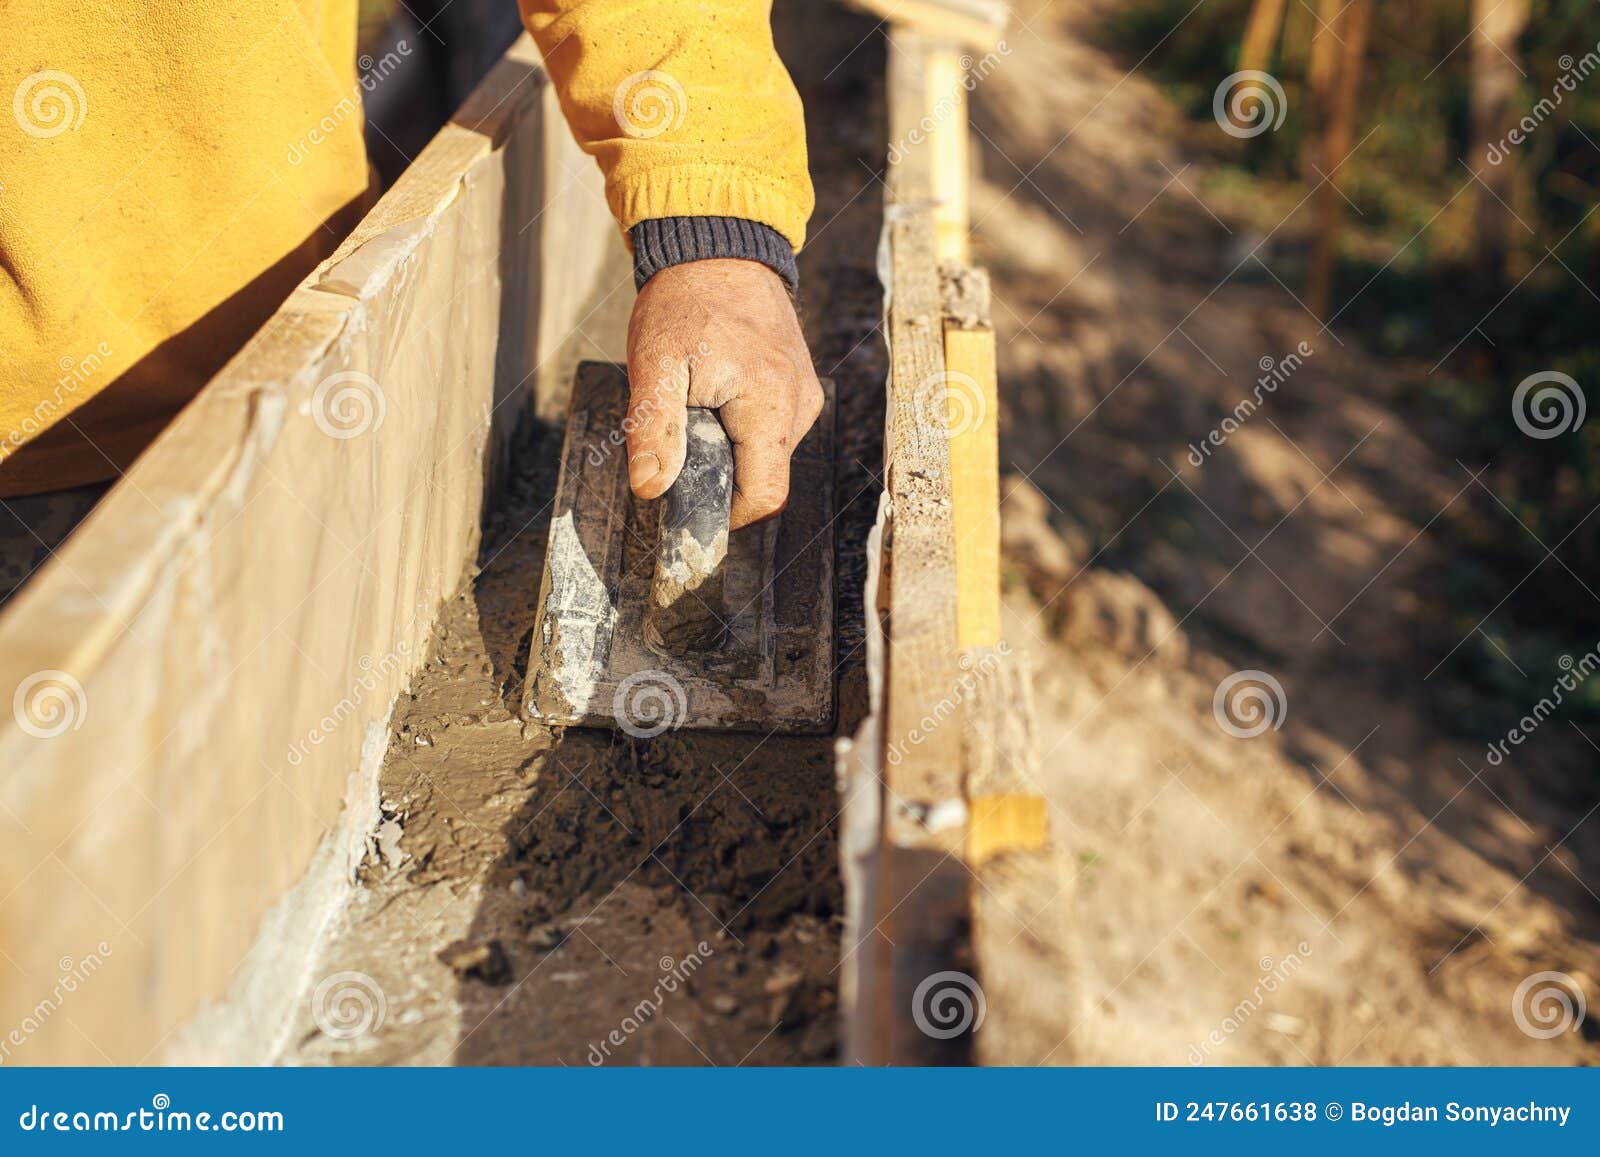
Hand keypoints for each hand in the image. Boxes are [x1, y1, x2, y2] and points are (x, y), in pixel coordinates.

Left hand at [625, 259, 823, 529]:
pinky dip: (740, 426)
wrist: (718, 246)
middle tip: (682, 435)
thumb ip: (654, 431)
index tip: (688, 502)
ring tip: (697, 403)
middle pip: (763, 478)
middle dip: (720, 473)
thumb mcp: (654, 365)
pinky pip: (771, 429)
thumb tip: (651, 489)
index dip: (726, 513)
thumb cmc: (685, 301)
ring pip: (766, 455)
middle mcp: (800, 406)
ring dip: (728, 448)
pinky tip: (715, 393)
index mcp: (771, 406)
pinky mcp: (799, 386)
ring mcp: (804, 395)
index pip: (765, 496)